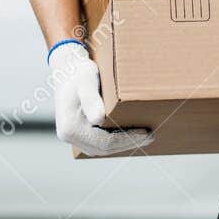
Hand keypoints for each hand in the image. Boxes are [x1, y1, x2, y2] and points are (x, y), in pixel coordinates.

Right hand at [49, 41, 151, 156]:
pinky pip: (97, 143)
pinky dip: (114, 142)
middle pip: (103, 149)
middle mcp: (68, 136)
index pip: (104, 142)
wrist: (67, 69)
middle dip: (128, 144)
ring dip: (122, 145)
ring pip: (100, 149)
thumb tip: (98, 119)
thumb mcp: (86, 81)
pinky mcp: (76, 133)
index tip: (146, 134)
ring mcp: (71, 136)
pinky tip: (129, 135)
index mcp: (70, 128)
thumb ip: (91, 99)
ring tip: (143, 137)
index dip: (126, 140)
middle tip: (151, 137)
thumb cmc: (80, 72)